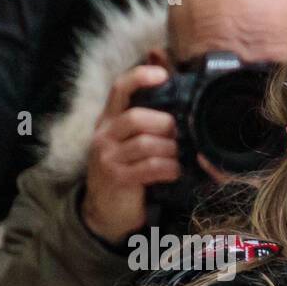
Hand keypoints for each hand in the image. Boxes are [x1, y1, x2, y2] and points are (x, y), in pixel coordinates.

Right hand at [81, 65, 178, 244]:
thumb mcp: (133, 144)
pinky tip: (175, 172)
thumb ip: (149, 125)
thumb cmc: (128, 172)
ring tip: (181, 157)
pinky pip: (149, 167)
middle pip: (136, 117)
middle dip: (165, 125)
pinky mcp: (117, 178)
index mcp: (109, 120)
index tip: (162, 74)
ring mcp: (107, 157)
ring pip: (146, 143)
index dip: (139, 77)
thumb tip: (181, 105)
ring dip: (171, 150)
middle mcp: (104, 134)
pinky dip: (169, 168)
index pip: (119, 89)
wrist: (107, 211)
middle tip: (182, 136)